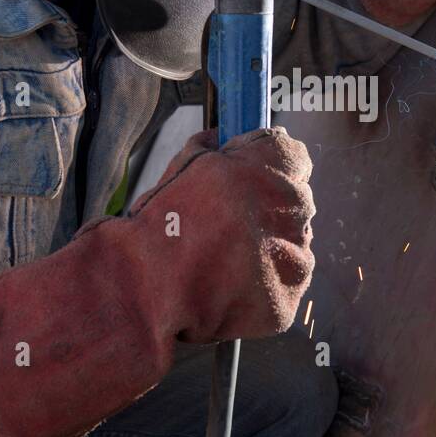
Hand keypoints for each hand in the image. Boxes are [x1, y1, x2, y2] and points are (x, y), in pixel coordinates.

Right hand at [0, 126, 314, 436]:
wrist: (141, 286)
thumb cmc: (157, 223)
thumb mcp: (181, 168)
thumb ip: (208, 149)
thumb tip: (218, 137)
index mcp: (270, 169)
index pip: (291, 155)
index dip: (267, 165)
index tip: (250, 177)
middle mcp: (293, 209)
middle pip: (293, 203)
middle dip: (265, 211)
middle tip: (227, 228)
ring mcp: (294, 258)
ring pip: (291, 247)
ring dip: (267, 250)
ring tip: (223, 262)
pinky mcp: (285, 299)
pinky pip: (282, 287)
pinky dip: (262, 288)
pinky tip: (229, 288)